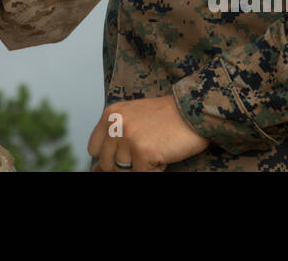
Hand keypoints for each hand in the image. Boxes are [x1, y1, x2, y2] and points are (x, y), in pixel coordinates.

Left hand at [86, 95, 209, 171]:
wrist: (193, 112)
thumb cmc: (166, 118)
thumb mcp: (133, 121)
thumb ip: (114, 141)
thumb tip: (96, 170)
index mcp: (110, 115)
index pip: (94, 149)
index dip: (109, 157)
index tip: (126, 156)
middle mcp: (115, 124)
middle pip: (107, 164)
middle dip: (126, 165)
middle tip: (145, 152)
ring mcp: (128, 137)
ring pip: (123, 172)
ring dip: (141, 167)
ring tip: (156, 150)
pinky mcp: (143, 151)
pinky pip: (141, 175)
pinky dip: (154, 169)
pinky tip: (163, 154)